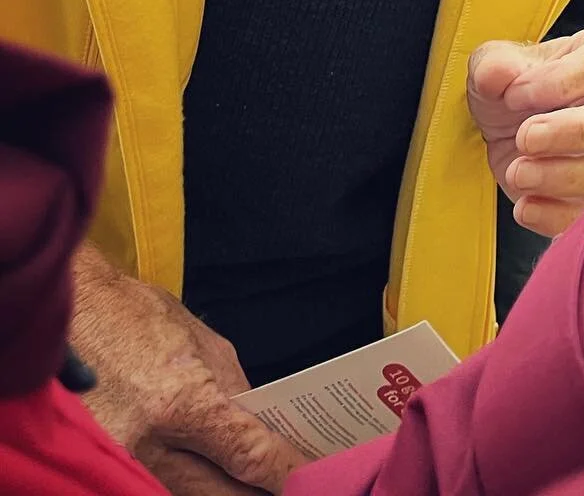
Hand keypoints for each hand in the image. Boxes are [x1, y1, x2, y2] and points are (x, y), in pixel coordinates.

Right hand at [69, 244, 305, 494]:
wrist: (65, 315)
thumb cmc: (138, 318)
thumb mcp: (206, 345)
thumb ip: (236, 393)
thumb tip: (264, 429)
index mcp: (182, 404)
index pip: (248, 454)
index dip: (285, 472)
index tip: (310, 477)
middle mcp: (148, 446)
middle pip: (220, 494)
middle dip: (256, 491)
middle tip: (284, 481)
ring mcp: (118, 464)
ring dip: (222, 490)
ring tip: (249, 478)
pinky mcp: (97, 468)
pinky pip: (153, 488)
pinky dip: (184, 485)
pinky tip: (207, 472)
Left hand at [468, 28, 583, 235]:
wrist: (506, 123)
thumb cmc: (512, 84)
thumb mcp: (494, 63)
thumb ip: (494, 64)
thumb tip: (498, 76)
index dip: (561, 81)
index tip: (514, 94)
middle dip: (572, 132)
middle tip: (525, 137)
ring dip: (560, 176)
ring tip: (516, 172)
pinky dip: (555, 215)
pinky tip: (523, 206)